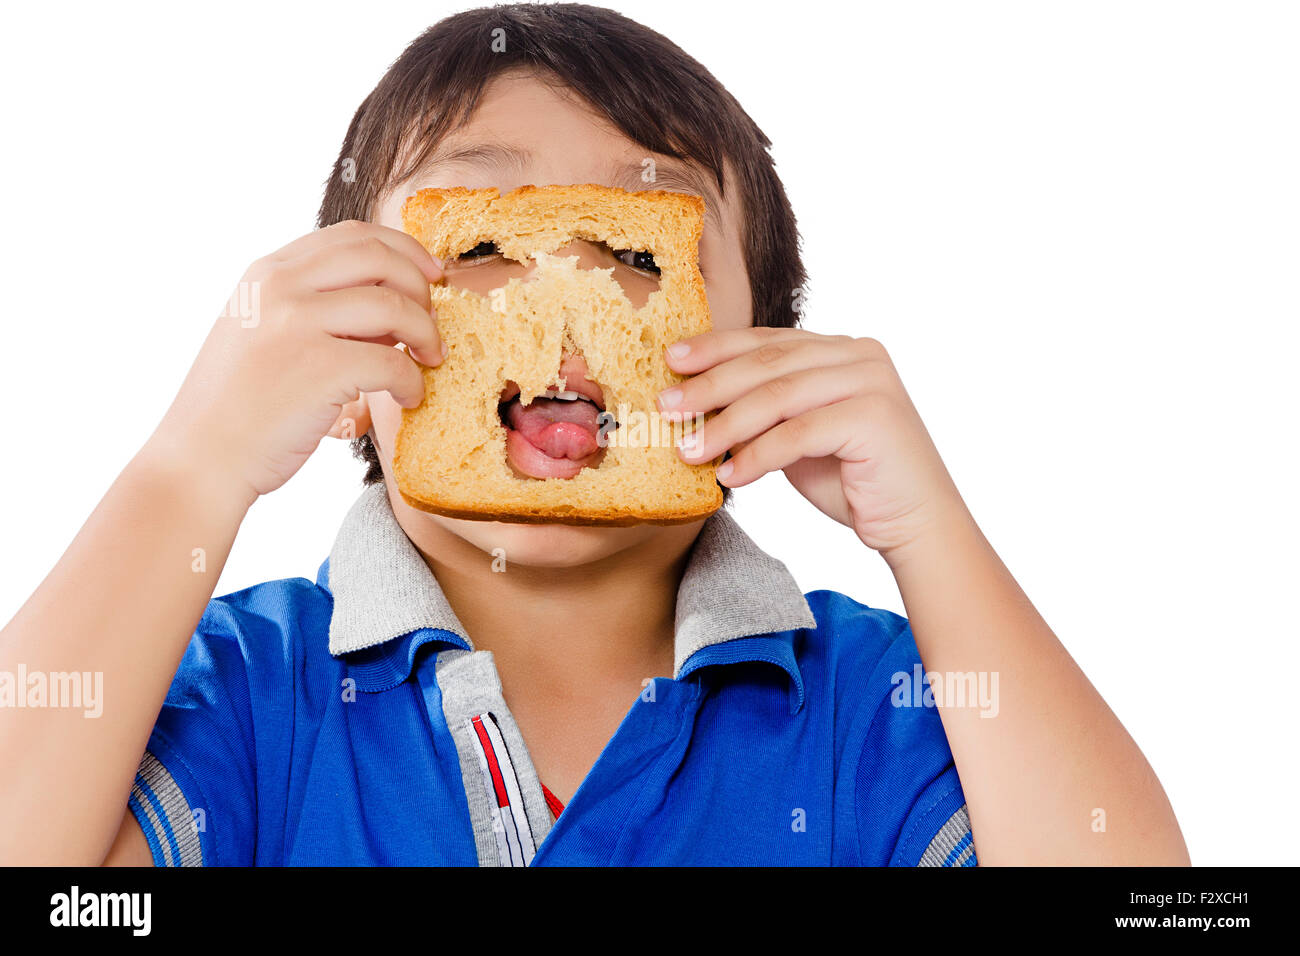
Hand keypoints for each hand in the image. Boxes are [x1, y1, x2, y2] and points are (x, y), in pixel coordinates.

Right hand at [147, 220, 444, 502]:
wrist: (201, 457)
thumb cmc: (240, 405)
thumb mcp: (264, 331)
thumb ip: (317, 307)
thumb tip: (395, 304)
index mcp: (269, 271)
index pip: (353, 235)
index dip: (404, 250)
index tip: (429, 276)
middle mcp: (281, 287)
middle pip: (380, 258)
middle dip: (422, 287)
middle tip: (434, 321)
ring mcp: (297, 324)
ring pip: (395, 306)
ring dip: (427, 334)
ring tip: (430, 360)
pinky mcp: (318, 368)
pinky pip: (392, 362)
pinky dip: (413, 381)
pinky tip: (410, 397)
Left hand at [658, 327, 969, 562]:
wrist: (916, 524)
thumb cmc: (855, 481)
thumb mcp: (798, 437)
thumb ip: (764, 412)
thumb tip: (696, 404)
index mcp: (841, 349)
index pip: (768, 341)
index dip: (716, 349)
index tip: (672, 360)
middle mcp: (859, 354)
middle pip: (767, 364)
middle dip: (709, 386)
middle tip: (666, 406)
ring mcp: (870, 380)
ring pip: (777, 396)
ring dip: (725, 425)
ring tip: (687, 449)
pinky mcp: (874, 416)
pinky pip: (798, 433)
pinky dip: (757, 455)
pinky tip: (730, 476)